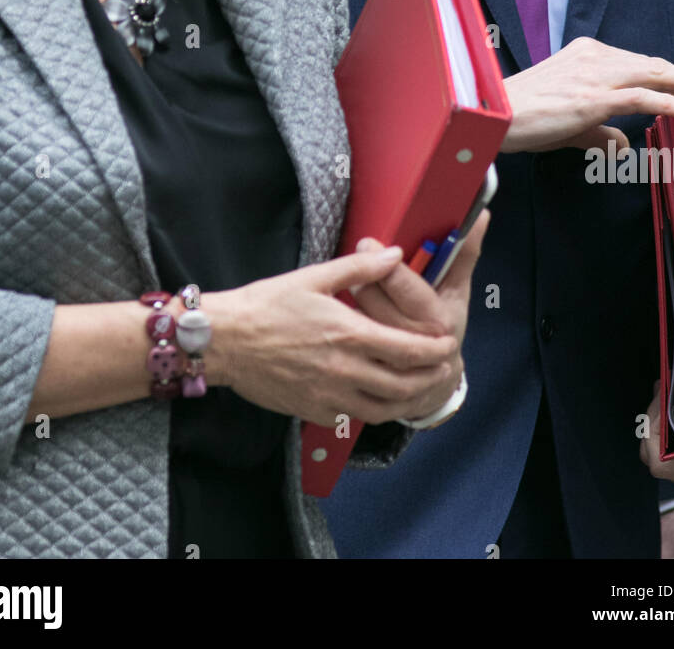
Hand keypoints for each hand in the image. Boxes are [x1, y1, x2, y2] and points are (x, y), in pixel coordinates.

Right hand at [201, 246, 458, 427]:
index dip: (434, 351)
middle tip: (443, 369)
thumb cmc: (266, 304)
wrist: (225, 340)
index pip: (408, 350)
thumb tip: (396, 254)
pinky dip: (373, 411)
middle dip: (429, 378)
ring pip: (383, 408)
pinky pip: (353, 418)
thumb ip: (360, 268)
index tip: (448, 345)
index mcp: (349, 334)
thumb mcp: (315, 277)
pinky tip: (378, 400)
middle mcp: (344, 370)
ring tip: (419, 388)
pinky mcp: (313, 411)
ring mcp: (329, 395)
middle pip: (403, 385)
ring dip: (407, 400)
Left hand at [347, 211, 489, 415]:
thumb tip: (480, 215)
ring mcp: (389, 363)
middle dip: (362, 275)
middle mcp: (413, 342)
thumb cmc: (445, 324)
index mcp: (436, 319)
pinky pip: (344, 341)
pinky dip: (340, 325)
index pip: (404, 286)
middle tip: (359, 259)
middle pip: (372, 299)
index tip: (367, 242)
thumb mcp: (457, 290)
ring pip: (354, 319)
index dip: (384, 263)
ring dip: (348, 298)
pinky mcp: (369, 375)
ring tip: (353, 284)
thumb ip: (464, 252)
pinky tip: (341, 314)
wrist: (437, 380)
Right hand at [501, 37, 673, 153]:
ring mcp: (594, 76)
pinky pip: (640, 97)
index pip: (639, 66)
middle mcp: (594, 58)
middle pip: (653, 67)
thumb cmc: (522, 119)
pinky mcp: (593, 96)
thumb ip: (600, 133)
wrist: (491, 115)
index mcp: (587, 56)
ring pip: (654, 76)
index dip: (672, 78)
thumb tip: (623, 146)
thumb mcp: (569, 125)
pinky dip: (669, 101)